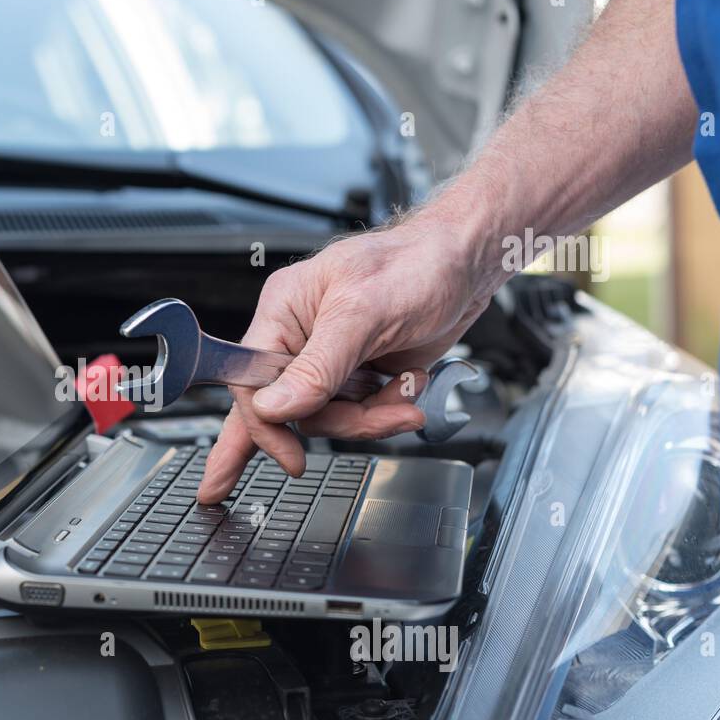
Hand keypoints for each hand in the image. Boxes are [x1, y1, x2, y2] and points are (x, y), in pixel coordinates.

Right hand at [196, 221, 490, 503]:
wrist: (467, 266)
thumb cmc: (416, 263)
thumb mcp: (363, 314)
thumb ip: (317, 366)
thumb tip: (273, 407)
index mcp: (284, 312)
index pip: (252, 380)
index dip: (265, 423)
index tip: (288, 455)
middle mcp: (300, 339)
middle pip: (285, 408)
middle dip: (321, 427)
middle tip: (305, 455)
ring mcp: (330, 361)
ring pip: (327, 418)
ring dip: (369, 417)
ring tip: (404, 397)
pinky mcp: (359, 377)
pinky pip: (358, 416)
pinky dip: (386, 413)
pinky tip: (408, 391)